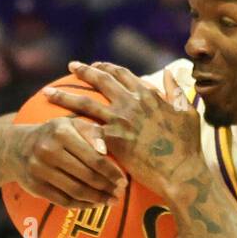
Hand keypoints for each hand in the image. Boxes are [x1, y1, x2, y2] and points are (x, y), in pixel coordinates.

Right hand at [12, 116, 127, 208]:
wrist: (17, 147)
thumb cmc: (55, 135)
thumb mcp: (72, 125)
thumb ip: (93, 132)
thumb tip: (105, 150)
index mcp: (62, 132)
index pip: (94, 157)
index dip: (112, 172)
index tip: (124, 181)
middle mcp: (48, 150)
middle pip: (87, 176)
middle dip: (107, 187)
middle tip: (120, 193)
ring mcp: (39, 170)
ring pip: (76, 191)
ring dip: (97, 199)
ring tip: (111, 201)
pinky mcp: (35, 186)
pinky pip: (64, 201)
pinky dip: (82, 205)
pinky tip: (94, 205)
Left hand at [44, 62, 203, 199]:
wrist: (181, 172)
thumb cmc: (187, 147)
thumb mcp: (187, 114)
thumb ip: (176, 91)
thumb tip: (170, 72)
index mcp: (148, 95)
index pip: (122, 73)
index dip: (107, 67)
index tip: (96, 65)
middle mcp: (131, 103)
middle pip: (100, 80)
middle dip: (83, 71)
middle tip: (70, 67)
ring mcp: (120, 121)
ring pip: (85, 102)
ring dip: (64, 95)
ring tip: (48, 92)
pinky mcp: (113, 140)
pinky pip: (87, 129)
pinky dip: (72, 126)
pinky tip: (57, 126)